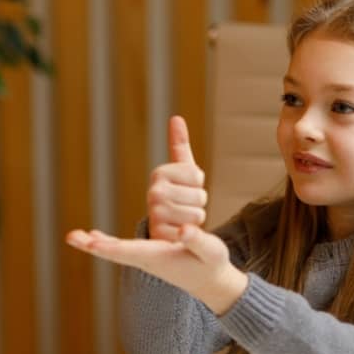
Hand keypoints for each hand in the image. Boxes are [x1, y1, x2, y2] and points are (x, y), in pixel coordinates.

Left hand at [65, 224, 248, 315]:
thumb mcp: (212, 252)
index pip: (130, 252)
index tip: (91, 243)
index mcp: (159, 258)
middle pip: (115, 253)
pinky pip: (121, 249)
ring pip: (115, 251)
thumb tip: (184, 229)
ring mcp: (144, 259)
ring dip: (94, 243)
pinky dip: (105, 243)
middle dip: (93, 246)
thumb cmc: (212, 265)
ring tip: (73, 237)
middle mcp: (147, 260)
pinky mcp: (146, 256)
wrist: (211, 282)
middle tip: (72, 237)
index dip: (110, 247)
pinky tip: (92, 238)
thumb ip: (198, 241)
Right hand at [147, 116, 207, 239]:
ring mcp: (155, 214)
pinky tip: (177, 235)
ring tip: (180, 220)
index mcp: (159, 173)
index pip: (197, 175)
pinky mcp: (160, 235)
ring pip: (198, 214)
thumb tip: (176, 118)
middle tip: (182, 208)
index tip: (184, 189)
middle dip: (197, 203)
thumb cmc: (177, 198)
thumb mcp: (181, 172)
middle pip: (200, 195)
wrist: (164, 232)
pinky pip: (192, 232)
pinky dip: (188, 236)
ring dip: (194, 220)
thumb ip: (179, 146)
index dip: (197, 185)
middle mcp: (153, 192)